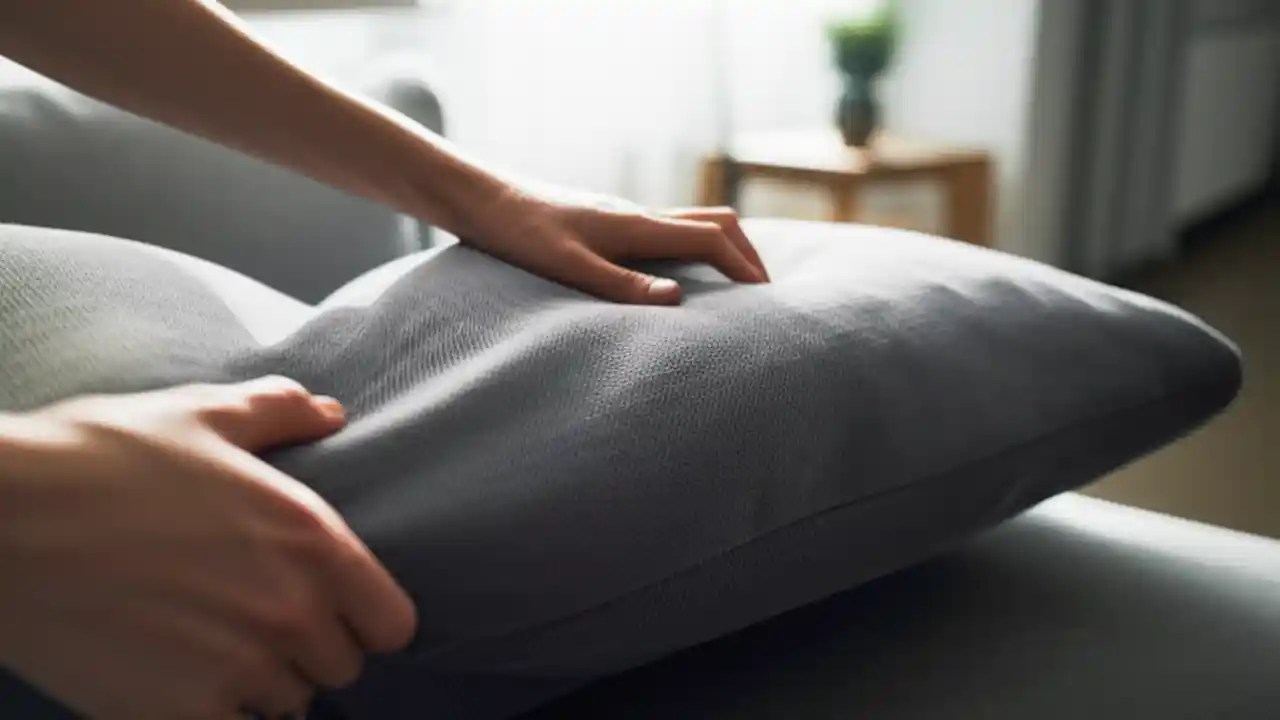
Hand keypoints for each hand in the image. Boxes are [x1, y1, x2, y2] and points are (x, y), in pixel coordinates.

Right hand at [0, 377, 415, 719]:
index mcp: (312, 541)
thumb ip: (281, 413)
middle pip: (343, 667)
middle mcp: (289, 611)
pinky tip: (181, 680)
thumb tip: (330, 414)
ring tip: (216, 645)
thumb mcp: (201, 414)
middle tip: (262, 619)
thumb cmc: (101, 458)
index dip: (368, 618)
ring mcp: (237, 669)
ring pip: (288, 703)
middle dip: (312, 647)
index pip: (394, 625)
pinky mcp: (177, 715)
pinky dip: (215, 714)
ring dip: (263, 682)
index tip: (338, 609)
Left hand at [462, 186, 770, 305]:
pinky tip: (685, 278)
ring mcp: (626, 217)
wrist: (483, 200)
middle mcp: (639, 216)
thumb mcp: (567, 265)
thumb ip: (620, 284)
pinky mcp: (611, 224)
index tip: (769, 299)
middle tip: (765, 293)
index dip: (745, 266)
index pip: (713, 237)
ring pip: (695, 222)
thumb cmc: (519, 233)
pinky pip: (670, 231)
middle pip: (716, 221)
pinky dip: (695, 250)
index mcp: (637, 225)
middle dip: (747, 254)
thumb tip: (678, 300)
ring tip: (737, 287)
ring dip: (724, 249)